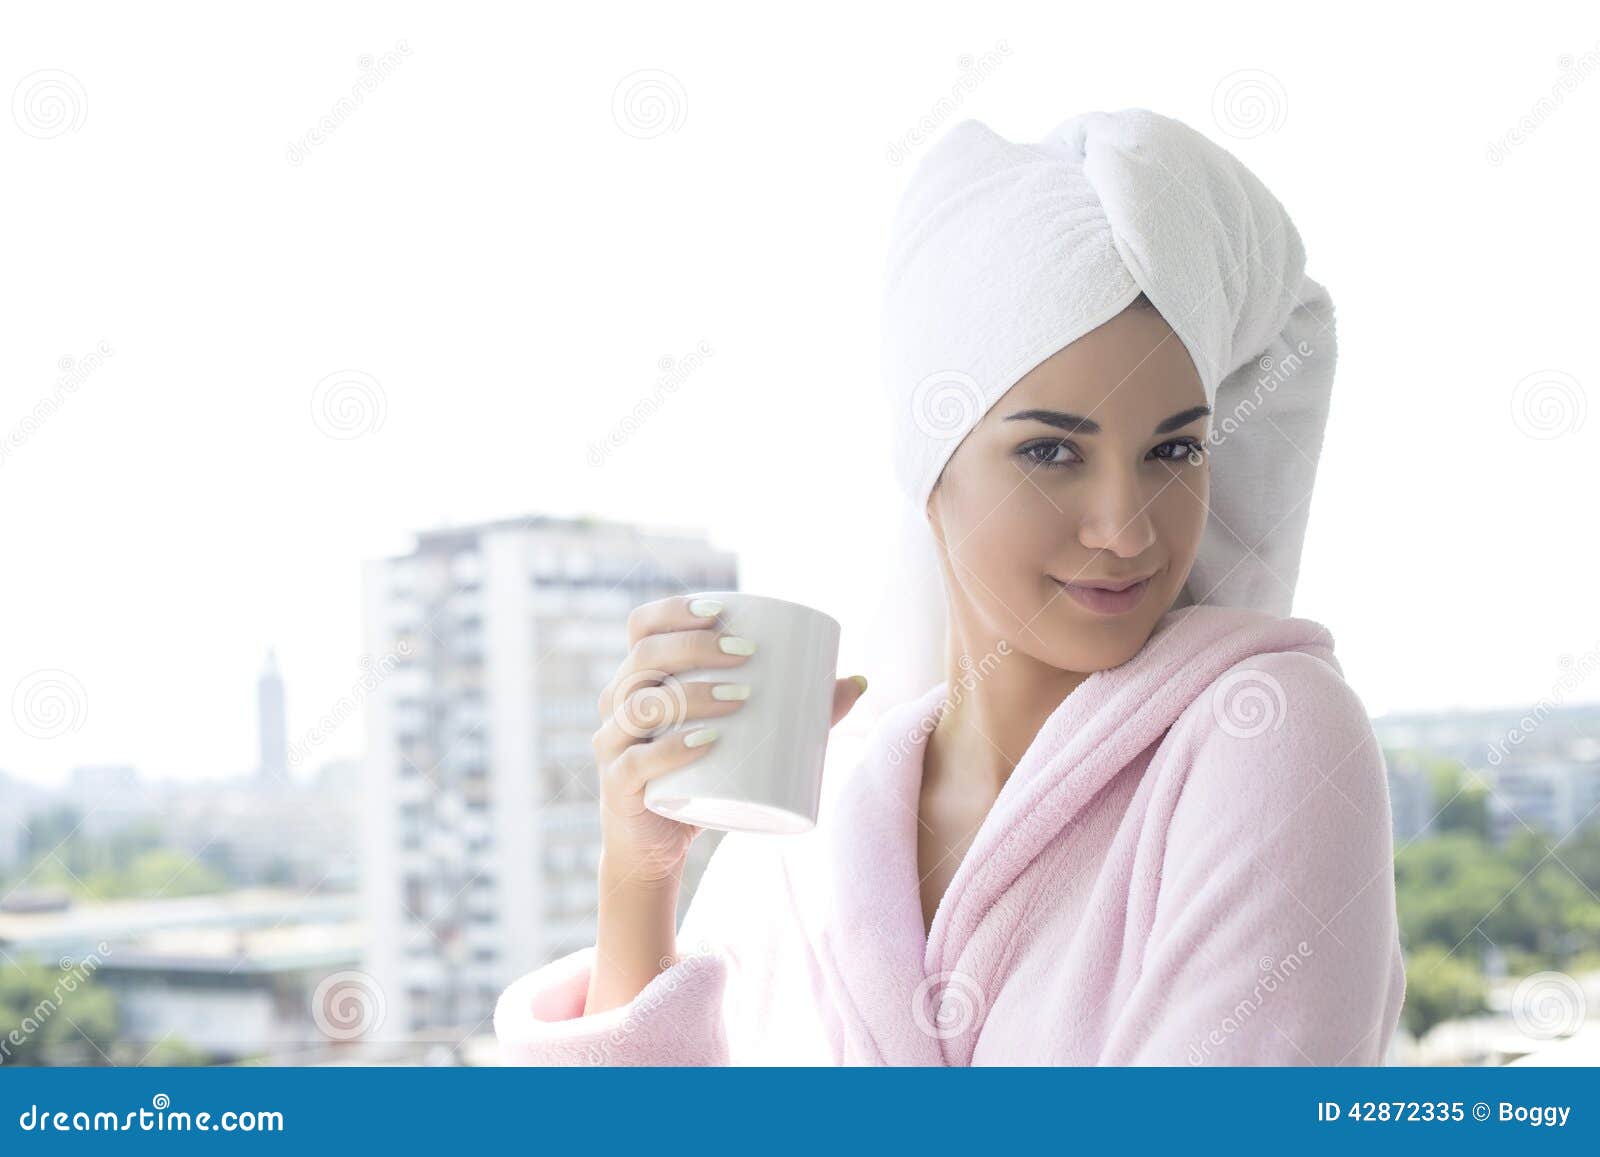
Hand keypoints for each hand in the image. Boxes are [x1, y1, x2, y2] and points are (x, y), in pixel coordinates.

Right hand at [591, 594, 867, 885]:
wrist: (657, 845)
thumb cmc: (701, 776)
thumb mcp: (744, 738)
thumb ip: (799, 711)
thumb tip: (859, 681)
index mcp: (640, 678)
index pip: (643, 626)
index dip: (675, 611)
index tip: (722, 611)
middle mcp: (617, 703)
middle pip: (644, 657)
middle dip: (695, 647)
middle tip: (746, 653)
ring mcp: (613, 744)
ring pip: (641, 704)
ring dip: (693, 694)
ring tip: (740, 697)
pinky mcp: (619, 786)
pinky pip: (636, 761)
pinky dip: (672, 749)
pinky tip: (705, 740)